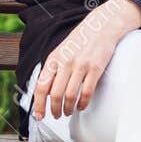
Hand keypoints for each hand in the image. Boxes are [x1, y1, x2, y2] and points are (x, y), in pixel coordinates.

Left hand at [32, 0, 140, 120]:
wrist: (101, 26)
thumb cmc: (80, 40)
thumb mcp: (61, 51)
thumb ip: (54, 69)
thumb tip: (45, 92)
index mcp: (54, 59)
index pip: (41, 86)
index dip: (39, 104)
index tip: (39, 115)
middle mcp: (65, 62)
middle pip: (54, 94)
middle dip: (54, 110)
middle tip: (56, 115)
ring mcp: (80, 65)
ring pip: (70, 95)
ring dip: (68, 108)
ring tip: (68, 112)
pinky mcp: (95, 68)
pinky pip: (86, 92)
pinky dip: (83, 103)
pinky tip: (82, 106)